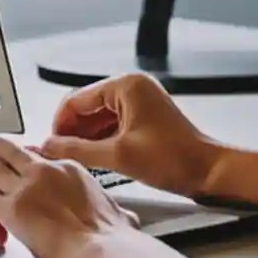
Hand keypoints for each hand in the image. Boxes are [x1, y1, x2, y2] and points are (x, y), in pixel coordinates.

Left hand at [0, 135, 139, 257]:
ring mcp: (25, 186)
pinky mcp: (9, 209)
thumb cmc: (113, 241)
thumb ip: (114, 213)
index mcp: (69, 169)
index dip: (22, 173)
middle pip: (3, 146)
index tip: (21, 191)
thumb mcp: (117, 215)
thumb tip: (125, 221)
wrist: (106, 253)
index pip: (33, 156)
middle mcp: (44, 170)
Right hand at [41, 73, 224, 197]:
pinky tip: (92, 159)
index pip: (76, 99)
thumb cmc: (173, 159)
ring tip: (72, 160)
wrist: (210, 172)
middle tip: (57, 155)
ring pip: (98, 118)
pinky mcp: (145, 118)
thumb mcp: (118, 155)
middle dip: (71, 131)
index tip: (48, 146)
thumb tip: (47, 147)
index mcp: (125, 86)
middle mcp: (132, 88)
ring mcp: (139, 103)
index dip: (58, 124)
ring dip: (84, 138)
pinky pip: (112, 125)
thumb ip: (77, 150)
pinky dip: (100, 141)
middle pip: (86, 107)